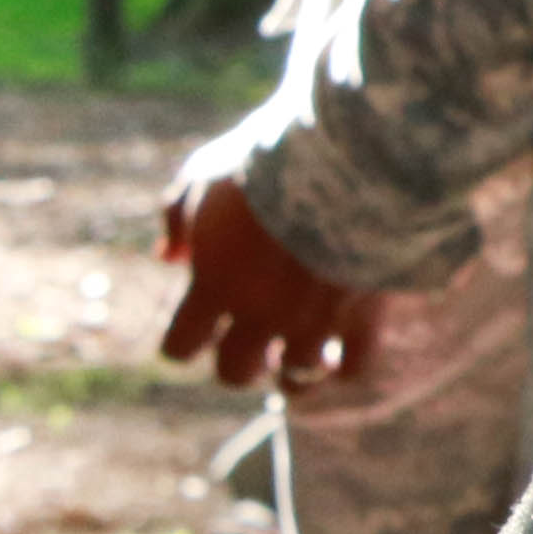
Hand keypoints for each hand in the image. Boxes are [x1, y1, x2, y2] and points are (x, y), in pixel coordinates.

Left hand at [157, 164, 379, 385]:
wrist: (347, 153)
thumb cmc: (268, 156)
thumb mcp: (205, 172)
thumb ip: (178, 217)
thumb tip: (168, 258)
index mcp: (215, 284)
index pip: (179, 347)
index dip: (184, 340)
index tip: (199, 322)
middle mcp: (260, 314)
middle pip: (234, 373)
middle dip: (239, 359)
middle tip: (252, 334)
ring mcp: (314, 320)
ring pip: (295, 380)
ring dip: (291, 369)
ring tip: (300, 347)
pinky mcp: (364, 315)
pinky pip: (352, 368)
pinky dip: (344, 365)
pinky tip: (340, 348)